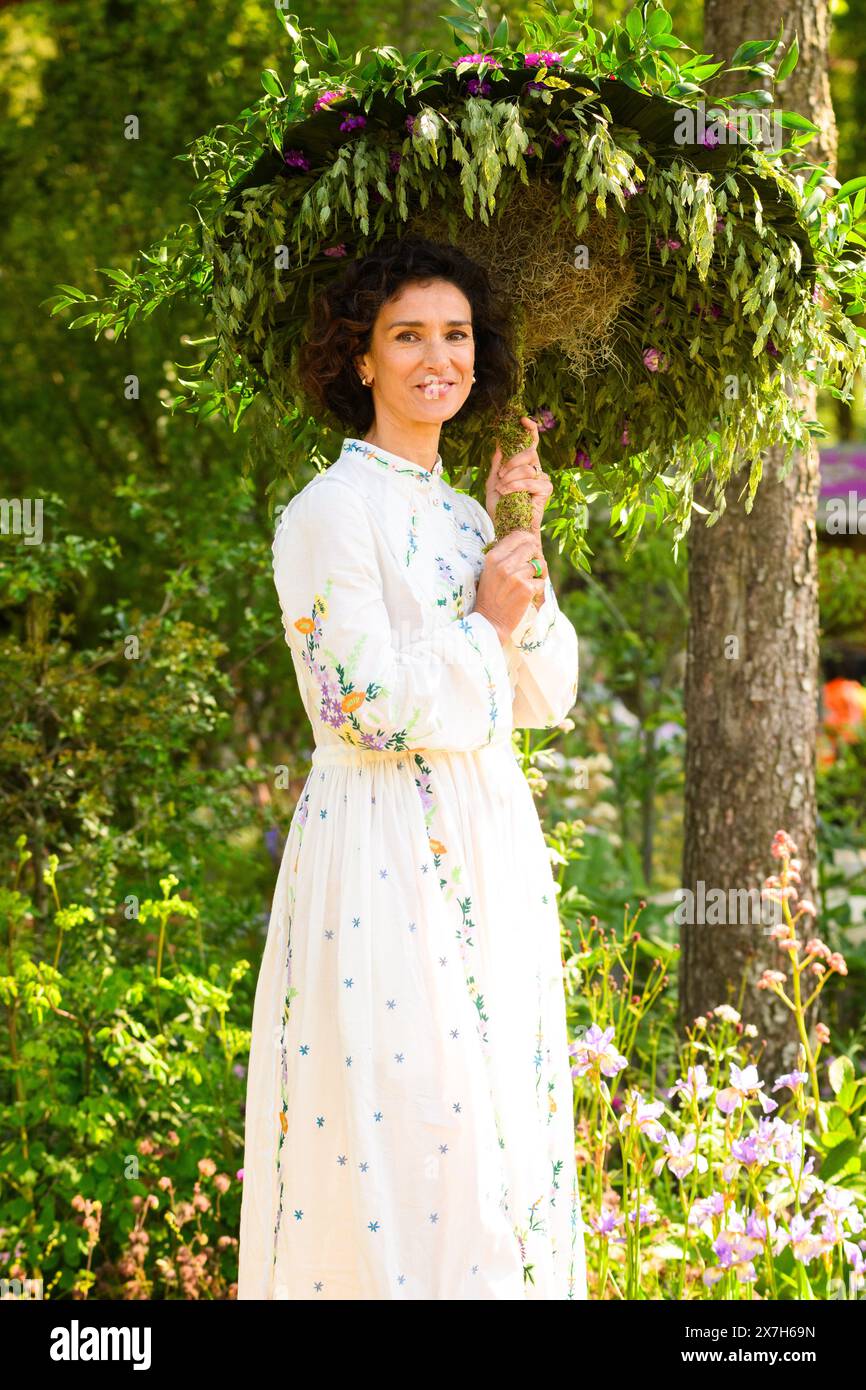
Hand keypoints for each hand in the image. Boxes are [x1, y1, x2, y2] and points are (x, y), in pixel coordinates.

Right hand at [472, 528, 548, 642]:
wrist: (489, 621)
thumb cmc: (490, 596)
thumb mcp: (490, 571)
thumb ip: (505, 556)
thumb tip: (527, 543)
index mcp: (494, 556)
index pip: (518, 536)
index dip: (528, 541)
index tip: (530, 550)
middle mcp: (504, 564)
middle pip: (531, 547)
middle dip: (536, 556)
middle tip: (533, 568)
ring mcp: (516, 576)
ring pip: (539, 564)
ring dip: (539, 574)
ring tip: (529, 584)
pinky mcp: (526, 589)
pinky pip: (542, 581)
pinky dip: (538, 589)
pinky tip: (529, 595)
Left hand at [485, 415, 552, 539]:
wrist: (506, 527)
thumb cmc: (501, 508)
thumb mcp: (493, 483)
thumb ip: (497, 464)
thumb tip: (499, 444)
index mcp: (524, 466)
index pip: (531, 443)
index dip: (530, 430)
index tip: (522, 420)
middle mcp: (535, 470)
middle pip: (529, 453)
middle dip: (511, 463)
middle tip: (501, 475)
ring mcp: (542, 480)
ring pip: (528, 468)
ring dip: (511, 478)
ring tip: (502, 489)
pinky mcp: (546, 491)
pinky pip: (532, 481)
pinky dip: (516, 486)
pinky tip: (507, 493)